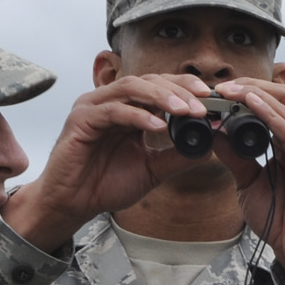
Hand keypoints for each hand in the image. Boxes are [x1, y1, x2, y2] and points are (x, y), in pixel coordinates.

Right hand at [0, 74, 216, 250]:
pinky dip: (138, 116)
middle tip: (204, 105)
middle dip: (180, 90)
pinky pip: (113, 111)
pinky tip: (158, 126)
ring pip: (132, 88)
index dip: (187, 88)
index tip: (212, 99)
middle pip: (150, 80)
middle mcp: (111, 101)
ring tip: (186, 111)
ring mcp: (94, 106)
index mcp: (129, 109)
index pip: (161, 86)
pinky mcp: (81, 119)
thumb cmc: (105, 185)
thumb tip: (209, 145)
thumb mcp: (151, 170)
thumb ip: (176, 156)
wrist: (72, 204)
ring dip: (162, 97)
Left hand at [212, 77, 284, 284]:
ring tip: (228, 92)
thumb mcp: (248, 181)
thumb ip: (235, 156)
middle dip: (249, 87)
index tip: (218, 91)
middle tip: (219, 87)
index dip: (248, 91)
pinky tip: (250, 106)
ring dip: (254, 97)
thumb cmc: (281, 219)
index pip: (277, 102)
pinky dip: (269, 117)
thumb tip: (214, 131)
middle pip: (283, 97)